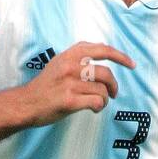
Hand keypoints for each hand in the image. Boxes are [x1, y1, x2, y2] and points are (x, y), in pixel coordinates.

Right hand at [19, 41, 135, 125]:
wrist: (26, 103)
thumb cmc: (46, 85)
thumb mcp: (60, 62)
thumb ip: (79, 57)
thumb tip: (104, 53)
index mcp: (71, 54)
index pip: (102, 50)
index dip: (120, 56)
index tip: (131, 64)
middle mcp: (71, 66)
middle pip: (106, 73)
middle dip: (114, 86)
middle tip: (113, 93)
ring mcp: (70, 83)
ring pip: (102, 90)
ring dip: (104, 99)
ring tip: (97, 103)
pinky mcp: (69, 101)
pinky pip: (96, 103)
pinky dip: (99, 107)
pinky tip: (93, 109)